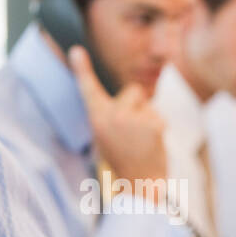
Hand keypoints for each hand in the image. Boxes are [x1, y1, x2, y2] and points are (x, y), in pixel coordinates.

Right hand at [69, 45, 166, 190]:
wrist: (138, 185)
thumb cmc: (123, 160)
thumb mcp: (107, 135)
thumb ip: (112, 114)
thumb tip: (132, 94)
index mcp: (97, 119)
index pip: (89, 90)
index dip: (82, 70)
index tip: (77, 51)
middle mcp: (112, 116)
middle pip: (133, 92)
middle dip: (137, 106)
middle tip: (134, 134)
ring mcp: (132, 120)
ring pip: (147, 105)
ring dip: (149, 118)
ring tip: (142, 142)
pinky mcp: (151, 124)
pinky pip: (158, 116)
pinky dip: (159, 129)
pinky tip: (152, 146)